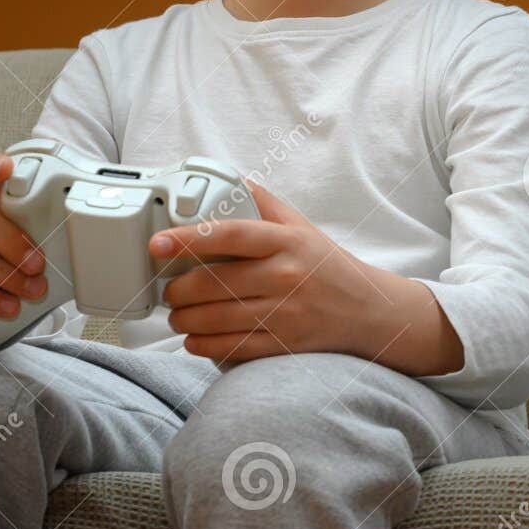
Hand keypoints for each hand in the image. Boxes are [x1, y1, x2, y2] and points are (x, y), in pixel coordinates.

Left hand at [156, 180, 395, 362]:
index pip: (230, 234)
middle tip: (170, 289)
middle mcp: (285, 276)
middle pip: (213, 283)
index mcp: (287, 242)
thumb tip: (231, 180)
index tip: (158, 243)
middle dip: (178, 290)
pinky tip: (194, 338)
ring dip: (184, 319)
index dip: (189, 238)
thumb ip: (265, 204)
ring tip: (178, 314)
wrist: (370, 311)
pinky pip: (230, 348)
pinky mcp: (283, 344)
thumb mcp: (303, 227)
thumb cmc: (329, 266)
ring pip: (215, 319)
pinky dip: (202, 345)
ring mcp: (285, 313)